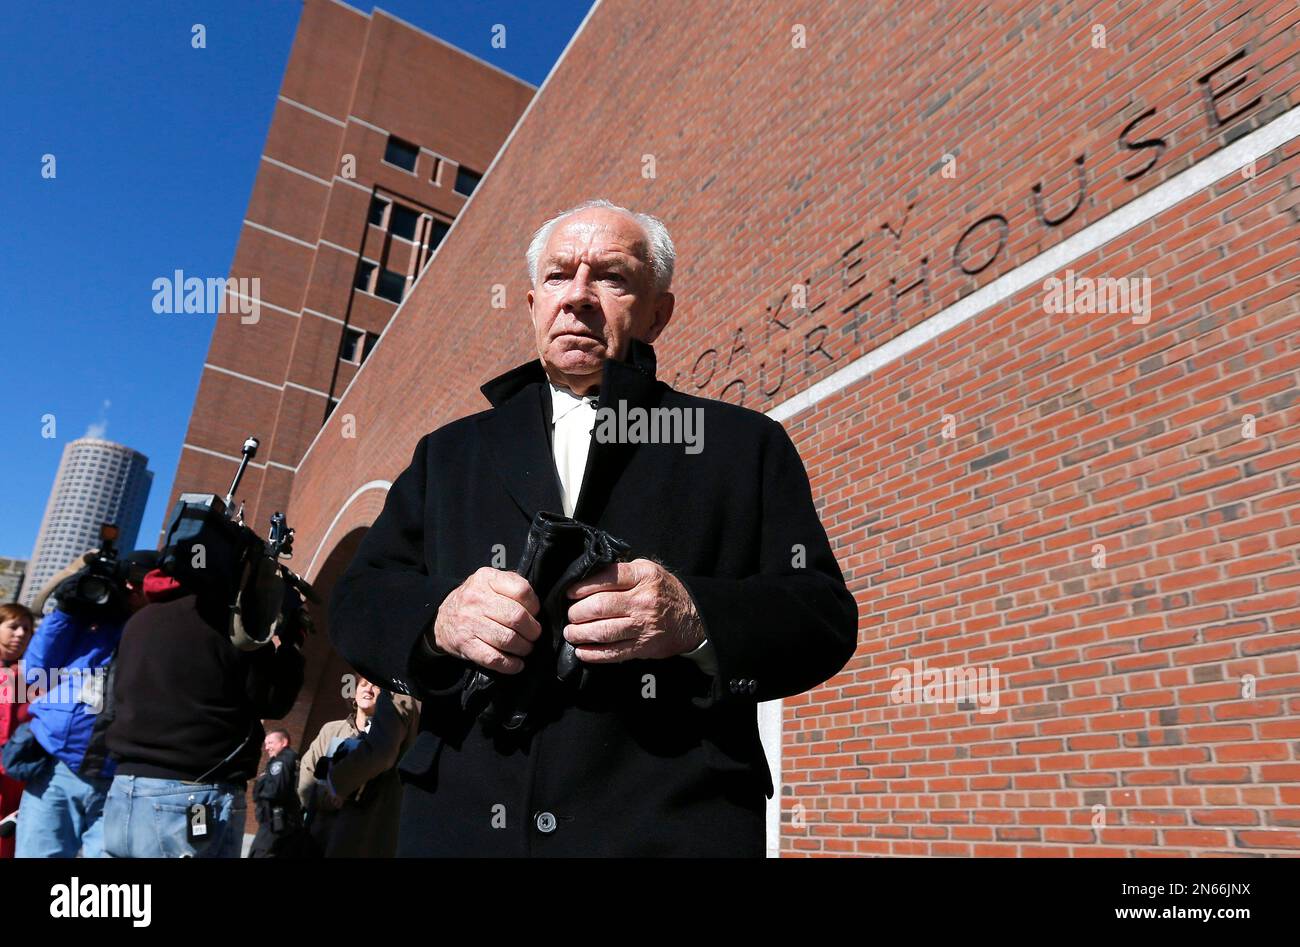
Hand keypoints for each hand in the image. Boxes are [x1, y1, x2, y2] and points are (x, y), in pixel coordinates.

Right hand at [430, 567, 541, 673]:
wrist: (442, 618)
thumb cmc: (475, 600)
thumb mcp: (490, 582)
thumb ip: (512, 586)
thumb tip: (536, 608)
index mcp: (487, 578)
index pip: (522, 590)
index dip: (534, 605)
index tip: (534, 613)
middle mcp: (476, 598)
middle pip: (517, 617)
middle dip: (532, 631)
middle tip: (533, 635)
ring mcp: (469, 622)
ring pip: (508, 640)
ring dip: (523, 648)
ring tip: (525, 648)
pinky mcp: (465, 644)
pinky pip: (494, 658)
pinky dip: (510, 665)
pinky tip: (516, 664)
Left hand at [563, 559, 704, 662]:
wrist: (693, 618)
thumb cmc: (664, 591)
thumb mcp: (648, 570)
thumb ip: (622, 571)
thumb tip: (588, 576)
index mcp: (643, 577)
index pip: (607, 578)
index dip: (582, 587)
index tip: (569, 593)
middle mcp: (643, 601)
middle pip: (599, 606)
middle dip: (577, 612)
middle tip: (569, 615)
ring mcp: (643, 626)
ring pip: (602, 631)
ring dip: (580, 634)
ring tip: (571, 632)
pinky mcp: (642, 647)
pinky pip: (612, 653)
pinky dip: (593, 654)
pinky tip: (582, 651)